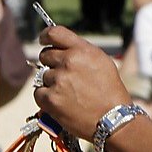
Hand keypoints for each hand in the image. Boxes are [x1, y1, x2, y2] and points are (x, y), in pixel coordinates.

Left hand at [36, 26, 134, 141]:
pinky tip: (62, 101)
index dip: (45, 36)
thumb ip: (81, 51)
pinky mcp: (50, 99)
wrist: (113, 118)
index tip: (43, 41)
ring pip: (43, 75)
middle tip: (64, 75)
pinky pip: (38, 92)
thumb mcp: (102, 62)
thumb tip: (61, 47)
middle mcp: (69, 62)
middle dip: (51, 63)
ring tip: (70, 93)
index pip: (54, 33)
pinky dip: (47, 97)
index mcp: (82, 50)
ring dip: (52, 82)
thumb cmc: (110, 91)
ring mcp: (58, 80)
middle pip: (45, 55)